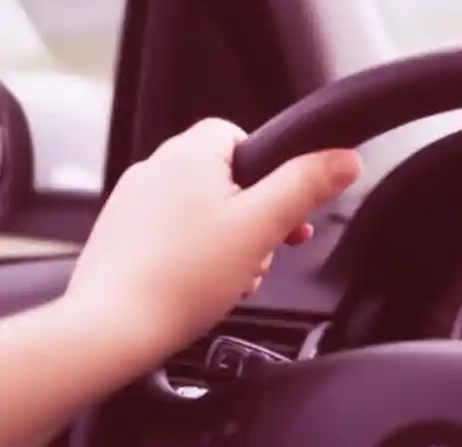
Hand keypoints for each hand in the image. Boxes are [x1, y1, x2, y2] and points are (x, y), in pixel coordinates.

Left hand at [65, 118, 360, 355]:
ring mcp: (131, 204)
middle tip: (265, 248)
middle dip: (253, 214)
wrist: (112, 330)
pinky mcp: (120, 237)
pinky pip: (172, 235)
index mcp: (189, 154)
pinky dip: (195, 255)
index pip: (238, 134)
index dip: (268, 169)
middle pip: (225, 178)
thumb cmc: (182, 278)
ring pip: (201, 210)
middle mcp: (154, 169)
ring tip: (233, 275)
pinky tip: (202, 286)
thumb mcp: (263, 226)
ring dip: (228, 239)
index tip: (280, 204)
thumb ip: (307, 185)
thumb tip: (345, 159)